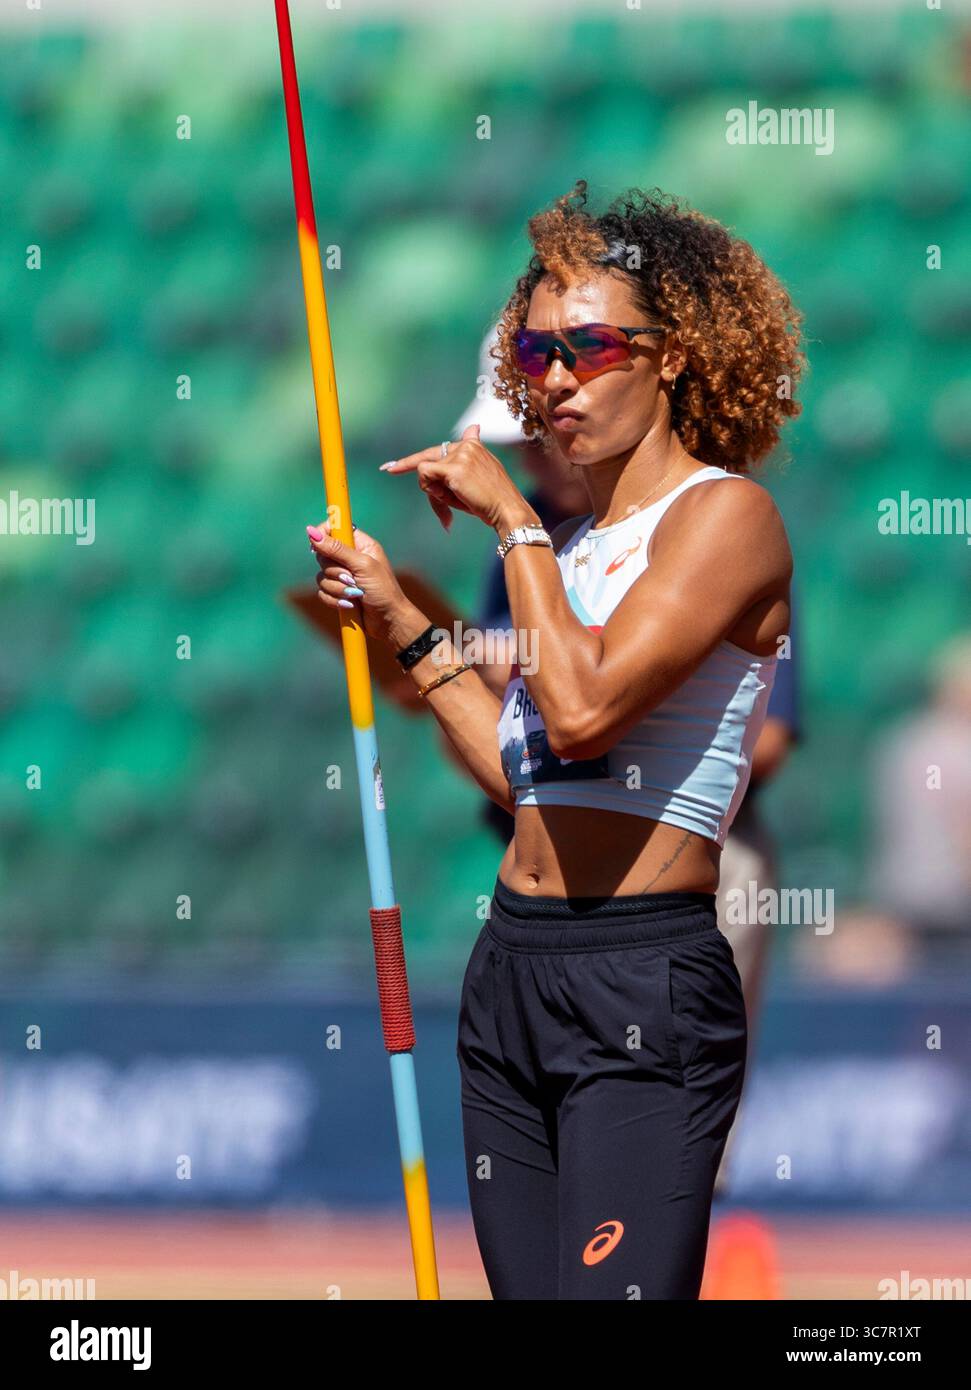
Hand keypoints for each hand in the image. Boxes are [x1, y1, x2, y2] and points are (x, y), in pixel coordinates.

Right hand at [306, 519, 418, 645]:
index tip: (317, 544)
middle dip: (336, 571)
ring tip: (356, 595)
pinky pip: (322, 592)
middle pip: (324, 555)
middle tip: (352, 579)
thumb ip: (337, 549)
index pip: (335, 529)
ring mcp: (344, 577)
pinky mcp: (338, 593)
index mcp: (361, 545)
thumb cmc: (383, 591)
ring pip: (322, 576)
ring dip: (337, 588)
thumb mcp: (362, 565)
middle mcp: (351, 559)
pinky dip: (334, 599)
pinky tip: (349, 604)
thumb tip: (312, 532)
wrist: (389, 621)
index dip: (323, 534)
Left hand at [380, 423, 532, 532]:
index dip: (420, 455)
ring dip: (433, 490)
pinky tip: (447, 496)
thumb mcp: (477, 479)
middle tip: (387, 469)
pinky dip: (430, 489)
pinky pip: (425, 474)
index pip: (443, 447)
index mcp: (475, 446)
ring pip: (425, 469)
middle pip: (430, 459)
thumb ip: (462, 464)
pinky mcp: (454, 468)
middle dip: (410, 469)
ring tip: (453, 500)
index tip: (394, 462)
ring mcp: (461, 455)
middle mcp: (467, 445)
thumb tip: (473, 428)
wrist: (506, 509)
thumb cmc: (491, 501)